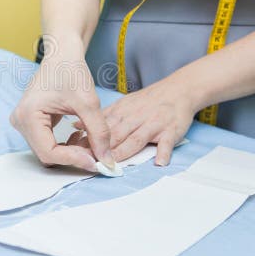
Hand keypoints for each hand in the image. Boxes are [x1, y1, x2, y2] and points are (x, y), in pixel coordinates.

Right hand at [10, 42, 111, 171]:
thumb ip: (98, 133)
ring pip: (48, 151)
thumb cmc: (70, 69)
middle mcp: (20, 121)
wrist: (62, 53)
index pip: (48, 152)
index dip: (73, 160)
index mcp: (27, 115)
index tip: (96, 161)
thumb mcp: (88, 102)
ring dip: (70, 152)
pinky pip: (48, 143)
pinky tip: (80, 136)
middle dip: (73, 157)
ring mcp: (24, 122)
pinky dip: (66, 145)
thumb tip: (107, 160)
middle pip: (47, 154)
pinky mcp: (32, 122)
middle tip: (97, 154)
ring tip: (91, 144)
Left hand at [75, 75, 196, 165]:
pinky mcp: (171, 130)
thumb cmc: (148, 101)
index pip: (101, 127)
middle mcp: (135, 118)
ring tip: (113, 165)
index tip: (76, 152)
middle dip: (100, 149)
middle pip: (115, 135)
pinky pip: (167, 142)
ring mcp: (153, 124)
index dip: (88, 140)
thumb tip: (76, 126)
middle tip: (88, 162)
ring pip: (136, 139)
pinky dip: (163, 152)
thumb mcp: (123, 104)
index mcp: (121, 112)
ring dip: (124, 152)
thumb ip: (102, 118)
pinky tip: (159, 163)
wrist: (178, 90)